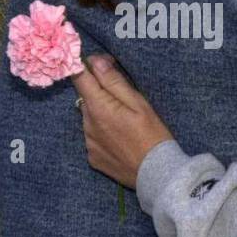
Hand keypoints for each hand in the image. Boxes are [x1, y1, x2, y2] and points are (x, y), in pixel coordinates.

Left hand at [74, 55, 172, 188]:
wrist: (157, 175)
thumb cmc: (152, 135)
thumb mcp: (138, 103)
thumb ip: (114, 81)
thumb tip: (95, 61)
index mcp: (98, 108)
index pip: (79, 77)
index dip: (89, 66)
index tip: (103, 64)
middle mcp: (87, 124)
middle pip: (86, 98)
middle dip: (100, 92)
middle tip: (125, 98)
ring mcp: (88, 143)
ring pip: (90, 118)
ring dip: (101, 114)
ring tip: (125, 123)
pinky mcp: (93, 158)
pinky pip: (93, 137)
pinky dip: (103, 134)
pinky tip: (121, 139)